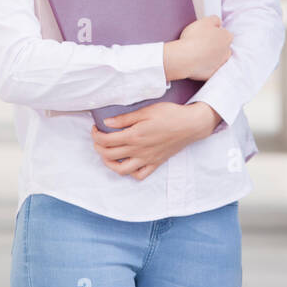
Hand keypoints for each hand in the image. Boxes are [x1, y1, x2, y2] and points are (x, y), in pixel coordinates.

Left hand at [90, 101, 219, 180]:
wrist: (190, 125)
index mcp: (134, 136)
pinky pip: (139, 175)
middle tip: (99, 139)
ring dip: (109, 163)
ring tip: (108, 154)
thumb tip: (106, 122)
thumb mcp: (145, 111)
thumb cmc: (169, 114)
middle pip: (109, 155)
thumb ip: (124, 119)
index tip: (96, 128)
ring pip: (121, 169)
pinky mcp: (155, 163)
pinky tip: (128, 163)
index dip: (96, 135)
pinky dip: (130, 172)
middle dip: (98, 147)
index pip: (106, 140)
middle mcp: (138, 150)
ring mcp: (146, 159)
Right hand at [163, 15, 232, 81]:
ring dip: (211, 56)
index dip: (214, 33)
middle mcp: (227, 51)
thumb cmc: (194, 38)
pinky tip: (197, 62)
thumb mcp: (205, 20)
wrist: (185, 57)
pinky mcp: (212, 74)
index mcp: (227, 37)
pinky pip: (210, 69)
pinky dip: (205, 67)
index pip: (224, 33)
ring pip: (217, 59)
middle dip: (215, 45)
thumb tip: (218, 22)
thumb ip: (215, 19)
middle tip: (201, 43)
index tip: (207, 34)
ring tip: (199, 54)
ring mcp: (220, 64)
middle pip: (222, 47)